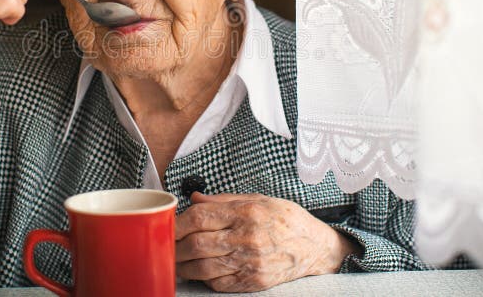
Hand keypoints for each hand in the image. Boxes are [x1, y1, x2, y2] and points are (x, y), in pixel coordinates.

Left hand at [175, 192, 359, 292]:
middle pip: (197, 244)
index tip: (167, 226)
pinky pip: (219, 283)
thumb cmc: (286, 218)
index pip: (200, 218)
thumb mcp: (257, 199)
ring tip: (177, 261)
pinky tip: (199, 271)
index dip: (177, 223)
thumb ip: (222, 200)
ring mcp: (251, 262)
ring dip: (184, 266)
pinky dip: (203, 278)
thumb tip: (193, 200)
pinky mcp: (254, 281)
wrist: (315, 246)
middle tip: (166, 246)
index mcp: (246, 212)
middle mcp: (248, 237)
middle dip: (176, 247)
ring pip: (204, 267)